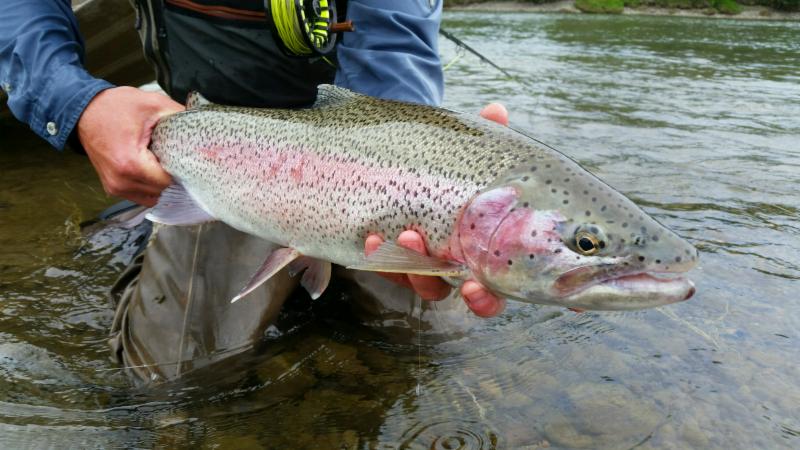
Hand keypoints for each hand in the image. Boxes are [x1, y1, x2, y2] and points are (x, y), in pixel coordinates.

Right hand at [77, 86, 184, 205]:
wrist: (84, 111)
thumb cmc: (115, 107)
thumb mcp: (152, 104)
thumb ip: (179, 115)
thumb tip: (202, 125)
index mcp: (131, 164)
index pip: (168, 181)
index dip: (177, 167)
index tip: (178, 154)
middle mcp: (121, 181)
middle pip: (161, 190)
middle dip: (168, 174)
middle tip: (165, 154)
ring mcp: (114, 187)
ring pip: (151, 196)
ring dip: (157, 181)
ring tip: (154, 159)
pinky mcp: (112, 188)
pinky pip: (139, 195)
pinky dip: (146, 184)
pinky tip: (146, 165)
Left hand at [363, 103, 509, 317]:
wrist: (406, 159)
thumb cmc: (451, 163)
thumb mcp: (467, 149)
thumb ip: (482, 134)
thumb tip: (495, 111)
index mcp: (478, 249)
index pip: (488, 289)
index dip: (484, 299)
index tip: (474, 287)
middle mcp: (448, 262)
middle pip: (446, 291)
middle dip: (438, 284)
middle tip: (433, 268)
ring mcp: (415, 260)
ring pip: (412, 278)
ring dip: (409, 264)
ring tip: (405, 236)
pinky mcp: (387, 254)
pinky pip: (383, 263)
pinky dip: (379, 253)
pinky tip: (373, 236)